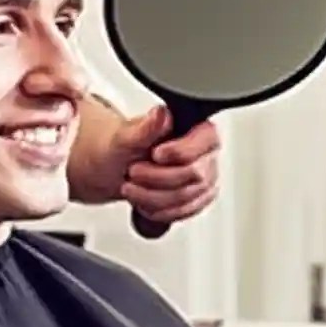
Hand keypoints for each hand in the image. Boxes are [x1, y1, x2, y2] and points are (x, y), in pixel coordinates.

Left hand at [111, 106, 221, 224]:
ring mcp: (205, 179)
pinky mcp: (197, 200)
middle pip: (193, 173)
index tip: (155, 154)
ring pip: (185, 196)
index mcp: (198, 129)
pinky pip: (183, 212)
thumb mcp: (128, 135)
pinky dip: (158, 211)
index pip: (203, 141)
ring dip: (151, 196)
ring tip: (131, 188)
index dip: (178, 152)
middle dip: (156, 177)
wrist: (119, 167)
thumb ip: (145, 128)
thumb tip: (160, 114)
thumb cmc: (128, 147)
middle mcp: (207, 154)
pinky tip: (143, 202)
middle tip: (133, 171)